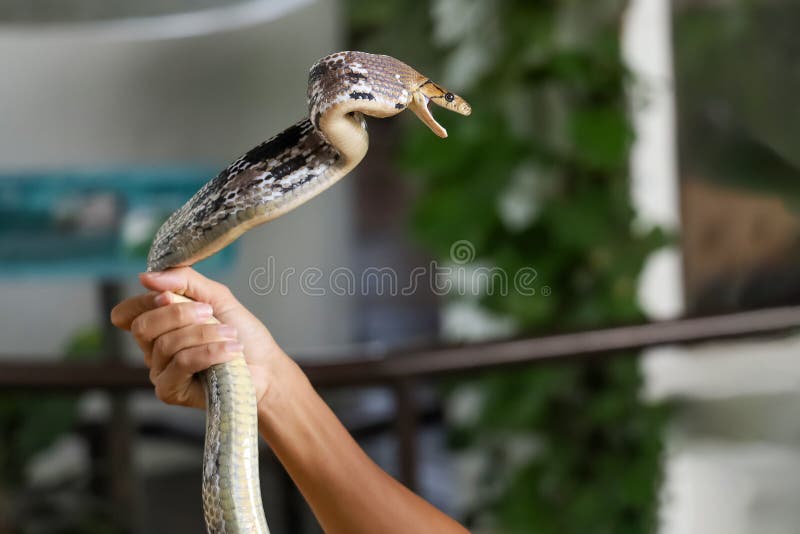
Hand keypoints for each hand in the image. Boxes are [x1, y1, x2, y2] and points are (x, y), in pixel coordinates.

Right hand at [110, 267, 286, 408]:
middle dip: (178, 314)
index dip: (144, 301)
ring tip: (230, 334)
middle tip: (209, 312)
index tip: (170, 295)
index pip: (126, 313)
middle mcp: (152, 350)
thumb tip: (146, 277)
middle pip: (143, 326)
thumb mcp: (215, 297)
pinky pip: (182, 364)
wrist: (266, 366)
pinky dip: (210, 352)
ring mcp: (160, 372)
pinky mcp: (171, 391)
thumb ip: (184, 281)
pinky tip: (231, 351)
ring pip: (167, 344)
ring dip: (204, 334)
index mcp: (157, 326)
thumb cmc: (241, 332)